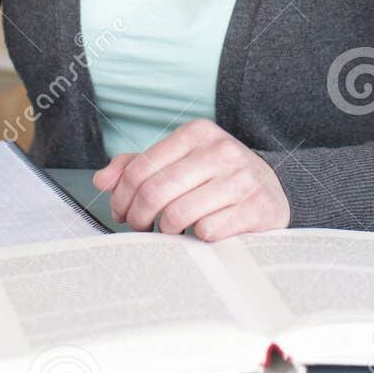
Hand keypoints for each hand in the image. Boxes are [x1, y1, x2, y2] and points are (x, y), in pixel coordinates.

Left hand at [91, 118, 290, 240]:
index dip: (122, 197)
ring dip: (167, 231)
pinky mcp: (257, 207)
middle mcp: (221, 150)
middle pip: (155, 192)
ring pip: (178, 215)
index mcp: (197, 132)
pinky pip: (208, 232)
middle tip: (140, 228)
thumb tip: (101, 180)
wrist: (272, 190)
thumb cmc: (216, 178)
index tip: (122, 212)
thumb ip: (138, 167)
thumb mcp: (180, 163)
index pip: (141, 168)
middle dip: (138, 218)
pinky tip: (200, 234)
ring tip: (170, 231)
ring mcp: (241, 178)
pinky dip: (198, 239)